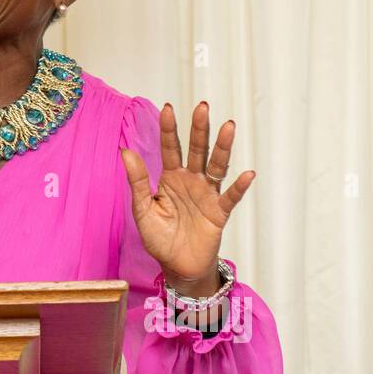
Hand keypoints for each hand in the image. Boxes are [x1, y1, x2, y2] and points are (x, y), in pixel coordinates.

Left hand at [120, 101, 254, 289]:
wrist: (176, 266)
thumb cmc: (158, 237)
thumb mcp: (142, 209)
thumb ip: (137, 181)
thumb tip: (125, 152)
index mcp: (170, 178)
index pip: (170, 148)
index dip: (169, 129)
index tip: (168, 108)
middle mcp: (191, 181)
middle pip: (196, 150)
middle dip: (199, 129)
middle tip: (202, 107)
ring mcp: (207, 195)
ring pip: (216, 166)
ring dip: (222, 148)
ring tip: (229, 127)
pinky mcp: (219, 213)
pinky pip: (230, 197)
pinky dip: (239, 187)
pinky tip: (247, 174)